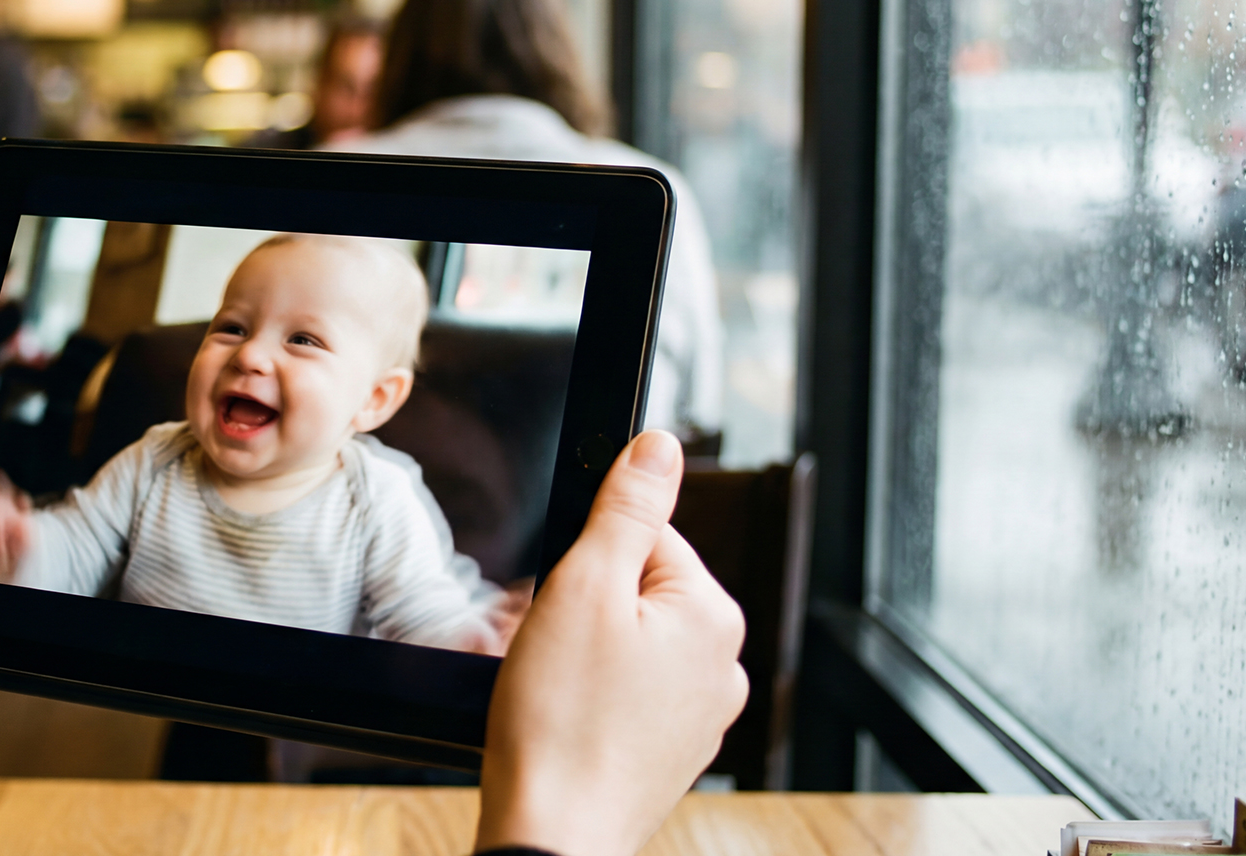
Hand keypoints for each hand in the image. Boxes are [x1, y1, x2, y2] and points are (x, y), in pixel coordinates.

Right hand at [475, 430, 747, 855]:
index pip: (645, 534)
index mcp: (712, 615)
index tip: (556, 595)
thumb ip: (625, 508)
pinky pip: (624, 694)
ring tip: (547, 686)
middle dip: (578, 604)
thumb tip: (659, 446)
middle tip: (541, 642)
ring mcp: (699, 714)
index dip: (584, 556)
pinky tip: (560, 718)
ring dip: (578, 649)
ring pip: (625, 643)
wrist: (552, 834)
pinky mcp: (668, 751)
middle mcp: (722, 664)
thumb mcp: (584, 587)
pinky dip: (588, 696)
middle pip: (635, 588)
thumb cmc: (561, 723)